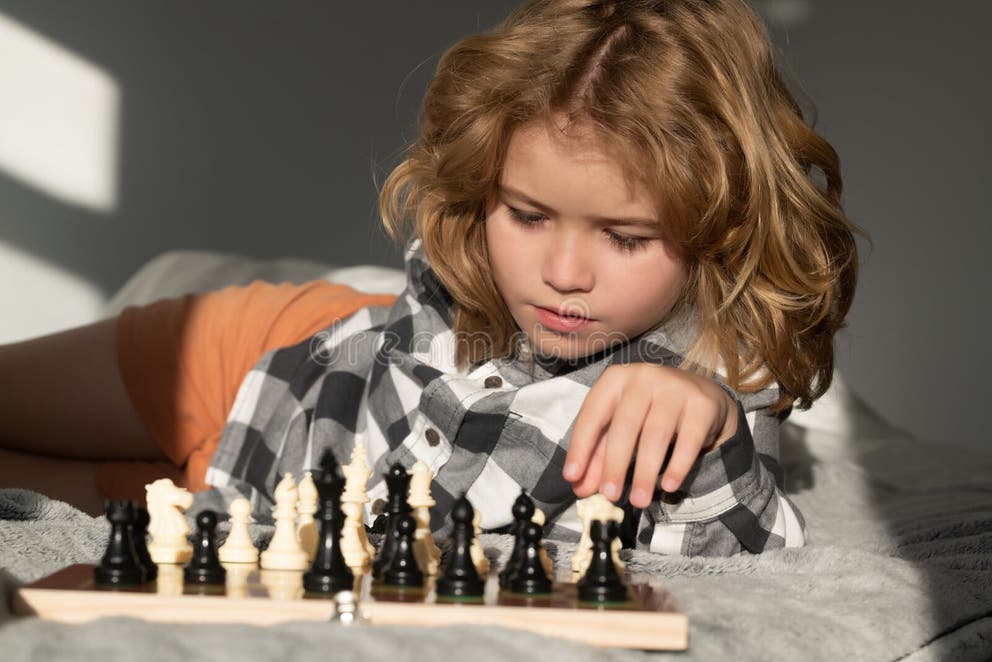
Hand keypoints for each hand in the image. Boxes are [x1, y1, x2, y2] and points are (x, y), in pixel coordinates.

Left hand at [562, 364, 737, 508]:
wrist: (701, 395)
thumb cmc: (649, 412)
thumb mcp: (620, 427)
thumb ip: (599, 455)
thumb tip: (581, 488)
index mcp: (615, 379)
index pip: (592, 414)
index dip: (580, 446)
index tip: (572, 477)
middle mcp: (644, 377)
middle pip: (624, 426)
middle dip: (614, 465)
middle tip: (609, 497)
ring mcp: (675, 388)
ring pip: (655, 435)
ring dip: (644, 473)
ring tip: (639, 501)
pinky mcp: (702, 405)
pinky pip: (688, 441)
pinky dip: (677, 466)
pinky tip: (668, 486)